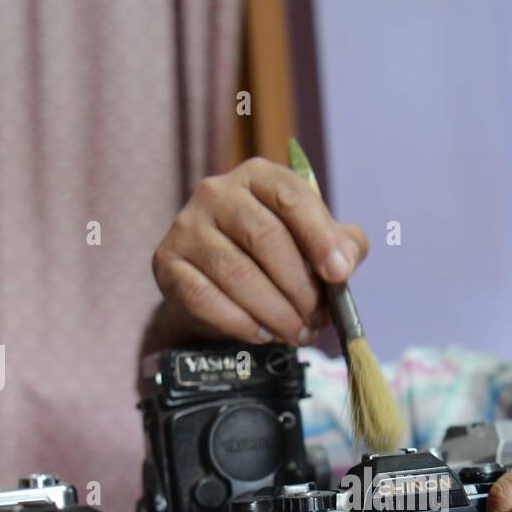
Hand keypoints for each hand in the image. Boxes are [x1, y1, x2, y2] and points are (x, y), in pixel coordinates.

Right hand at [151, 157, 368, 345]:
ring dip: (275, 312)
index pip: (291, 197)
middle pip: (265, 238)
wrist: (215, 286)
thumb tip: (345, 261)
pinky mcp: (166, 263)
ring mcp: (186, 226)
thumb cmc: (271, 260)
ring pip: (237, 273)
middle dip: (299, 287)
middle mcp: (217, 192)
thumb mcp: (312, 245)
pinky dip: (240, 323)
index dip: (320, 238)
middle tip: (316, 319)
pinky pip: (206, 298)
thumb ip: (340, 245)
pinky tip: (262, 334)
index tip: (339, 275)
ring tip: (296, 334)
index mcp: (259, 177)